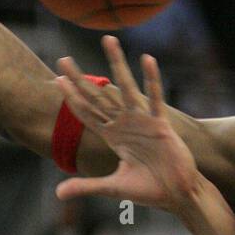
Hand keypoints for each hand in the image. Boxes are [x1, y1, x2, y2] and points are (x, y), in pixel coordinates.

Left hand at [55, 38, 201, 213]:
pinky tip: (147, 59)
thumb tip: (58, 194)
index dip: (72, 98)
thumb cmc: (150, 190)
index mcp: (113, 137)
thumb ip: (86, 186)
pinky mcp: (161, 125)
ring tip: (107, 39)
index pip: (87, 113)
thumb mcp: (113, 187)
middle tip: (64, 59)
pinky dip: (152, 79)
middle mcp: (125, 124)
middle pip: (98, 96)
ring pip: (127, 87)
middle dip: (80, 78)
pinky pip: (155, 99)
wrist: (178, 195)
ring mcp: (142, 122)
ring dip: (117, 63)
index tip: (57, 81)